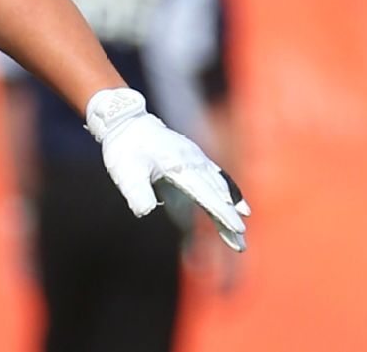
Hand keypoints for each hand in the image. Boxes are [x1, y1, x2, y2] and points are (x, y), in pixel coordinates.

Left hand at [85, 89, 250, 251]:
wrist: (126, 121)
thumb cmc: (124, 148)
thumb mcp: (125, 171)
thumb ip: (136, 191)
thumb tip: (145, 211)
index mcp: (178, 167)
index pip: (206, 194)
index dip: (222, 213)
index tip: (238, 228)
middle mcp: (193, 162)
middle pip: (218, 194)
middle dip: (230, 219)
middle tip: (241, 244)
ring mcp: (195, 158)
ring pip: (220, 186)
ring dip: (232, 207)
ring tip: (242, 229)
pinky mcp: (193, 157)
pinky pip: (217, 176)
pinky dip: (229, 191)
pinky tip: (237, 202)